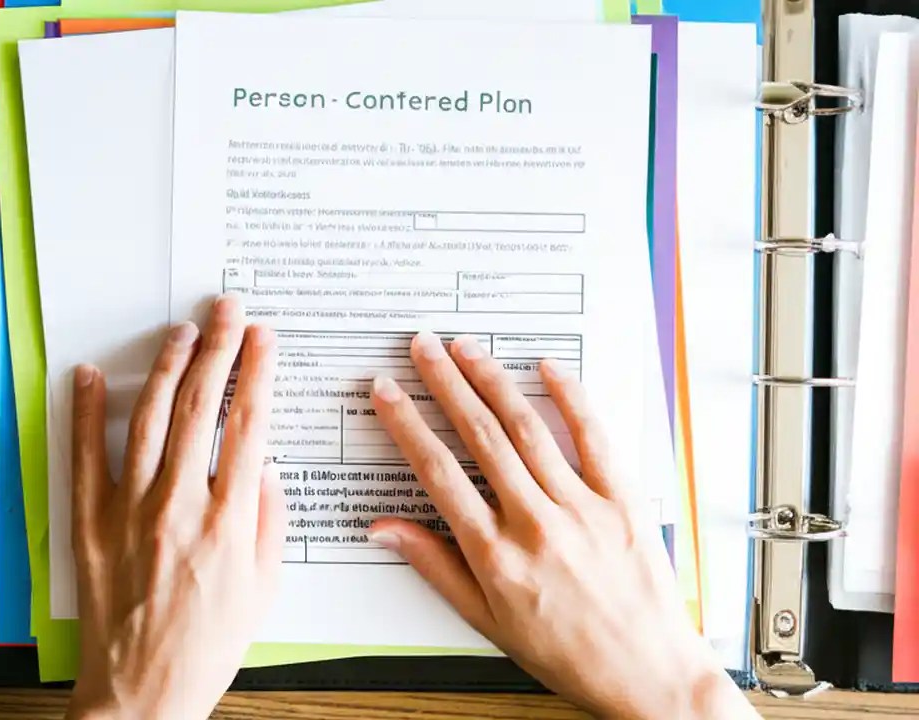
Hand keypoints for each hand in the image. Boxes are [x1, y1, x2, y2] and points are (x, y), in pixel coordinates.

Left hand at [67, 296, 283, 719]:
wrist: (142, 694)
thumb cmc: (204, 648)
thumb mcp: (264, 590)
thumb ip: (268, 522)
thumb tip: (263, 466)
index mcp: (228, 523)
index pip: (248, 427)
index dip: (258, 374)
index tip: (263, 340)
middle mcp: (179, 507)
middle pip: (202, 408)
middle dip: (218, 350)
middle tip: (226, 311)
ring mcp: (130, 512)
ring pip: (150, 421)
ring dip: (167, 367)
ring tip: (181, 332)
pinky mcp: (91, 524)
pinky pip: (85, 457)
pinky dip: (85, 412)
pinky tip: (89, 377)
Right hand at [368, 332, 759, 719]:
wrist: (648, 675)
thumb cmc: (567, 653)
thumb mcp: (486, 620)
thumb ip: (434, 566)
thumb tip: (383, 529)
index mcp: (495, 556)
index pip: (437, 473)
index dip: (406, 425)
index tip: (386, 392)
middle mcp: (535, 525)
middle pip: (478, 437)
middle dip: (444, 384)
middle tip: (421, 347)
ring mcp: (582, 509)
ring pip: (527, 429)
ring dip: (492, 381)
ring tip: (466, 348)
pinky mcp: (623, 501)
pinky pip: (594, 438)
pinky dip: (570, 398)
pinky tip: (546, 368)